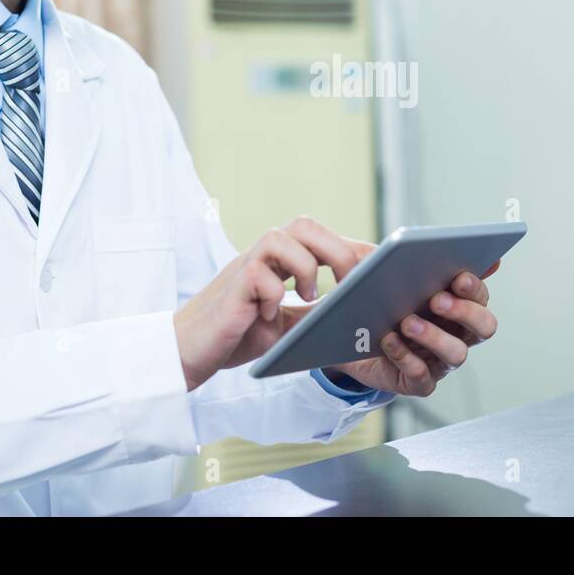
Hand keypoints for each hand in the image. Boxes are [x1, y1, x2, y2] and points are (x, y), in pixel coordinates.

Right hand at [173, 217, 365, 390]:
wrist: (189, 349)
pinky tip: (271, 314)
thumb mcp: (288, 323)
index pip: (322, 239)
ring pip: (280, 237)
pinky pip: (257, 274)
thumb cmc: (238, 333)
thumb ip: (315, 312)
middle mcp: (264, 256)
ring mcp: (246, 267)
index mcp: (281, 261)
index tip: (383, 267)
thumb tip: (358, 313)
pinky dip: (272, 294)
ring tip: (310, 296)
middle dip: (336, 249)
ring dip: (305, 266)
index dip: (354, 247)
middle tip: (350, 282)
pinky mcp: (231, 287)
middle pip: (305, 225)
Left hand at [326, 262, 499, 396]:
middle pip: (484, 327)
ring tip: (407, 322)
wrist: (348, 335)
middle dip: (464, 312)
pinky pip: (422, 377)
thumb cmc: (381, 300)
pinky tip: (388, 339)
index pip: (481, 297)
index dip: (474, 288)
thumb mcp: (395, 273)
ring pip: (457, 354)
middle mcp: (456, 334)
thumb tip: (449, 246)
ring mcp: (440, 360)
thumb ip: (422, 258)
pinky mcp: (418, 382)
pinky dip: (406, 357)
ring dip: (434, 336)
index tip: (457, 277)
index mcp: (457, 305)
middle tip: (436, 299)